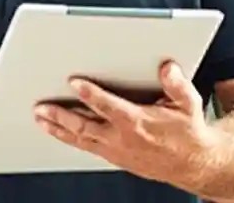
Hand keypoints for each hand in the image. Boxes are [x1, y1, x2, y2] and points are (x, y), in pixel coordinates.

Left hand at [34, 60, 222, 189]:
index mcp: (138, 122)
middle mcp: (123, 138)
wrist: (194, 165)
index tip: (74, 82)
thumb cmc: (188, 132)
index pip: (109, 106)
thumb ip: (177, 85)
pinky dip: (67, 138)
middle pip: (85, 125)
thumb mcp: (189, 105)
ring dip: (57, 128)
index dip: (91, 94)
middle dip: (61, 115)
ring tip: (39, 117)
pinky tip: (55, 129)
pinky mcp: (113, 156)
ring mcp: (115, 149)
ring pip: (80, 138)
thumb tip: (168, 67)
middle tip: (41, 105)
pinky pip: (85, 147)